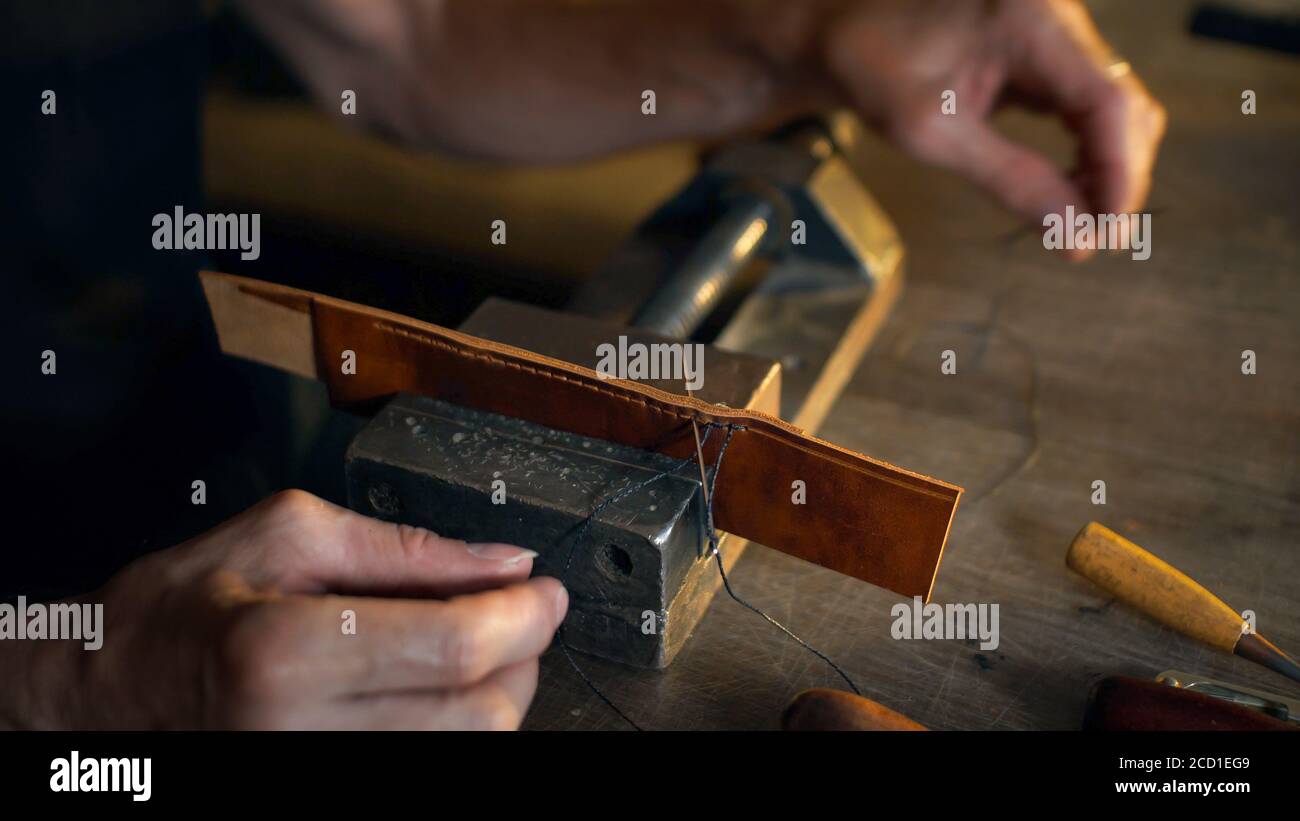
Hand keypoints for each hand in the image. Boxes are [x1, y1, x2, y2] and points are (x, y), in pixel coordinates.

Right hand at [5, 490, 566, 728]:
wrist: (107, 690)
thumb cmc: (184, 605)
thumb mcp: (287, 536)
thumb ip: (404, 549)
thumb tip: (503, 561)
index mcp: (287, 653)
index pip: (452, 647)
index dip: (522, 617)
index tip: (546, 590)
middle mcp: (301, 733)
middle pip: (478, 713)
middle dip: (523, 655)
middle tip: (520, 610)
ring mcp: (312, 773)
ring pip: (467, 749)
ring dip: (497, 692)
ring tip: (476, 643)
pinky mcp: (324, 785)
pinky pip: (433, 763)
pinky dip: (457, 723)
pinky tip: (440, 684)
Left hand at [824, 0, 1165, 234]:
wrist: (842, 30)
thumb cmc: (871, 70)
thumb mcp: (931, 133)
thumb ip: (1009, 179)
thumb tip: (1076, 236)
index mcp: (1027, 20)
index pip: (1107, 99)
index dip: (1120, 172)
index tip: (1108, 234)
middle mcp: (1054, 14)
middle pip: (1122, 101)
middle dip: (1117, 175)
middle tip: (1091, 241)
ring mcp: (1053, 27)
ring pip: (1112, 103)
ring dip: (1105, 165)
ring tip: (1079, 224)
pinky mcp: (1044, 45)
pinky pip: (1086, 99)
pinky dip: (1086, 147)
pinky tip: (1066, 190)